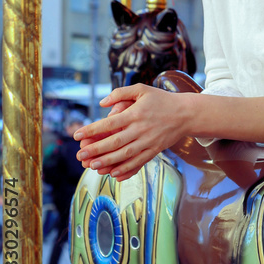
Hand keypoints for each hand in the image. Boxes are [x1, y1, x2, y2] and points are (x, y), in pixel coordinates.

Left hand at [74, 85, 190, 180]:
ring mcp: (148, 141)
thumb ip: (120, 93)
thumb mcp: (142, 90)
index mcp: (136, 113)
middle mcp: (141, 129)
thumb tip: (102, 104)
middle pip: (115, 142)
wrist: (186, 113)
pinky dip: (126, 169)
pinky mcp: (155, 150)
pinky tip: (114, 174)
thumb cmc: (161, 100)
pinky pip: (139, 162)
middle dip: (96, 150)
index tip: (77, 135)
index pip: (110, 123)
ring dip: (108, 162)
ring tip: (92, 166)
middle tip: (80, 155)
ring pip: (125, 155)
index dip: (92, 130)